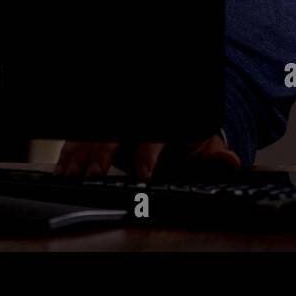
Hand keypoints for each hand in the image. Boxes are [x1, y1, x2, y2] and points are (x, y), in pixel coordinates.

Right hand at [54, 134, 239, 181]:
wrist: (175, 130)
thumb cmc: (187, 141)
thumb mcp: (203, 147)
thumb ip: (214, 157)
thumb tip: (231, 161)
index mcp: (166, 123)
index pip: (153, 135)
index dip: (148, 153)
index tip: (144, 174)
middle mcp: (138, 120)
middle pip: (116, 132)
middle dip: (104, 153)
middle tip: (96, 174)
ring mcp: (117, 125)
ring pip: (94, 134)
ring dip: (81, 154)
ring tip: (72, 174)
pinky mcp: (100, 132)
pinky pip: (81, 137)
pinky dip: (70, 153)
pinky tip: (63, 169)